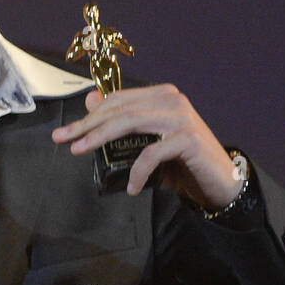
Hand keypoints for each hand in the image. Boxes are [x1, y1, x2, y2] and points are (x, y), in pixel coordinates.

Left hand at [50, 86, 242, 205]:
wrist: (221, 181)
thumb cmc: (182, 163)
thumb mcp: (148, 143)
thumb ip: (124, 124)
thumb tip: (91, 102)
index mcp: (161, 96)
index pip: (118, 100)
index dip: (90, 114)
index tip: (67, 131)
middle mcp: (171, 100)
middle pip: (119, 109)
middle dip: (87, 124)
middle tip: (63, 139)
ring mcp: (181, 117)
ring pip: (130, 122)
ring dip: (100, 137)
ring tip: (79, 151)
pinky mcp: (188, 138)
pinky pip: (151, 153)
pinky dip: (137, 172)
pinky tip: (132, 188)